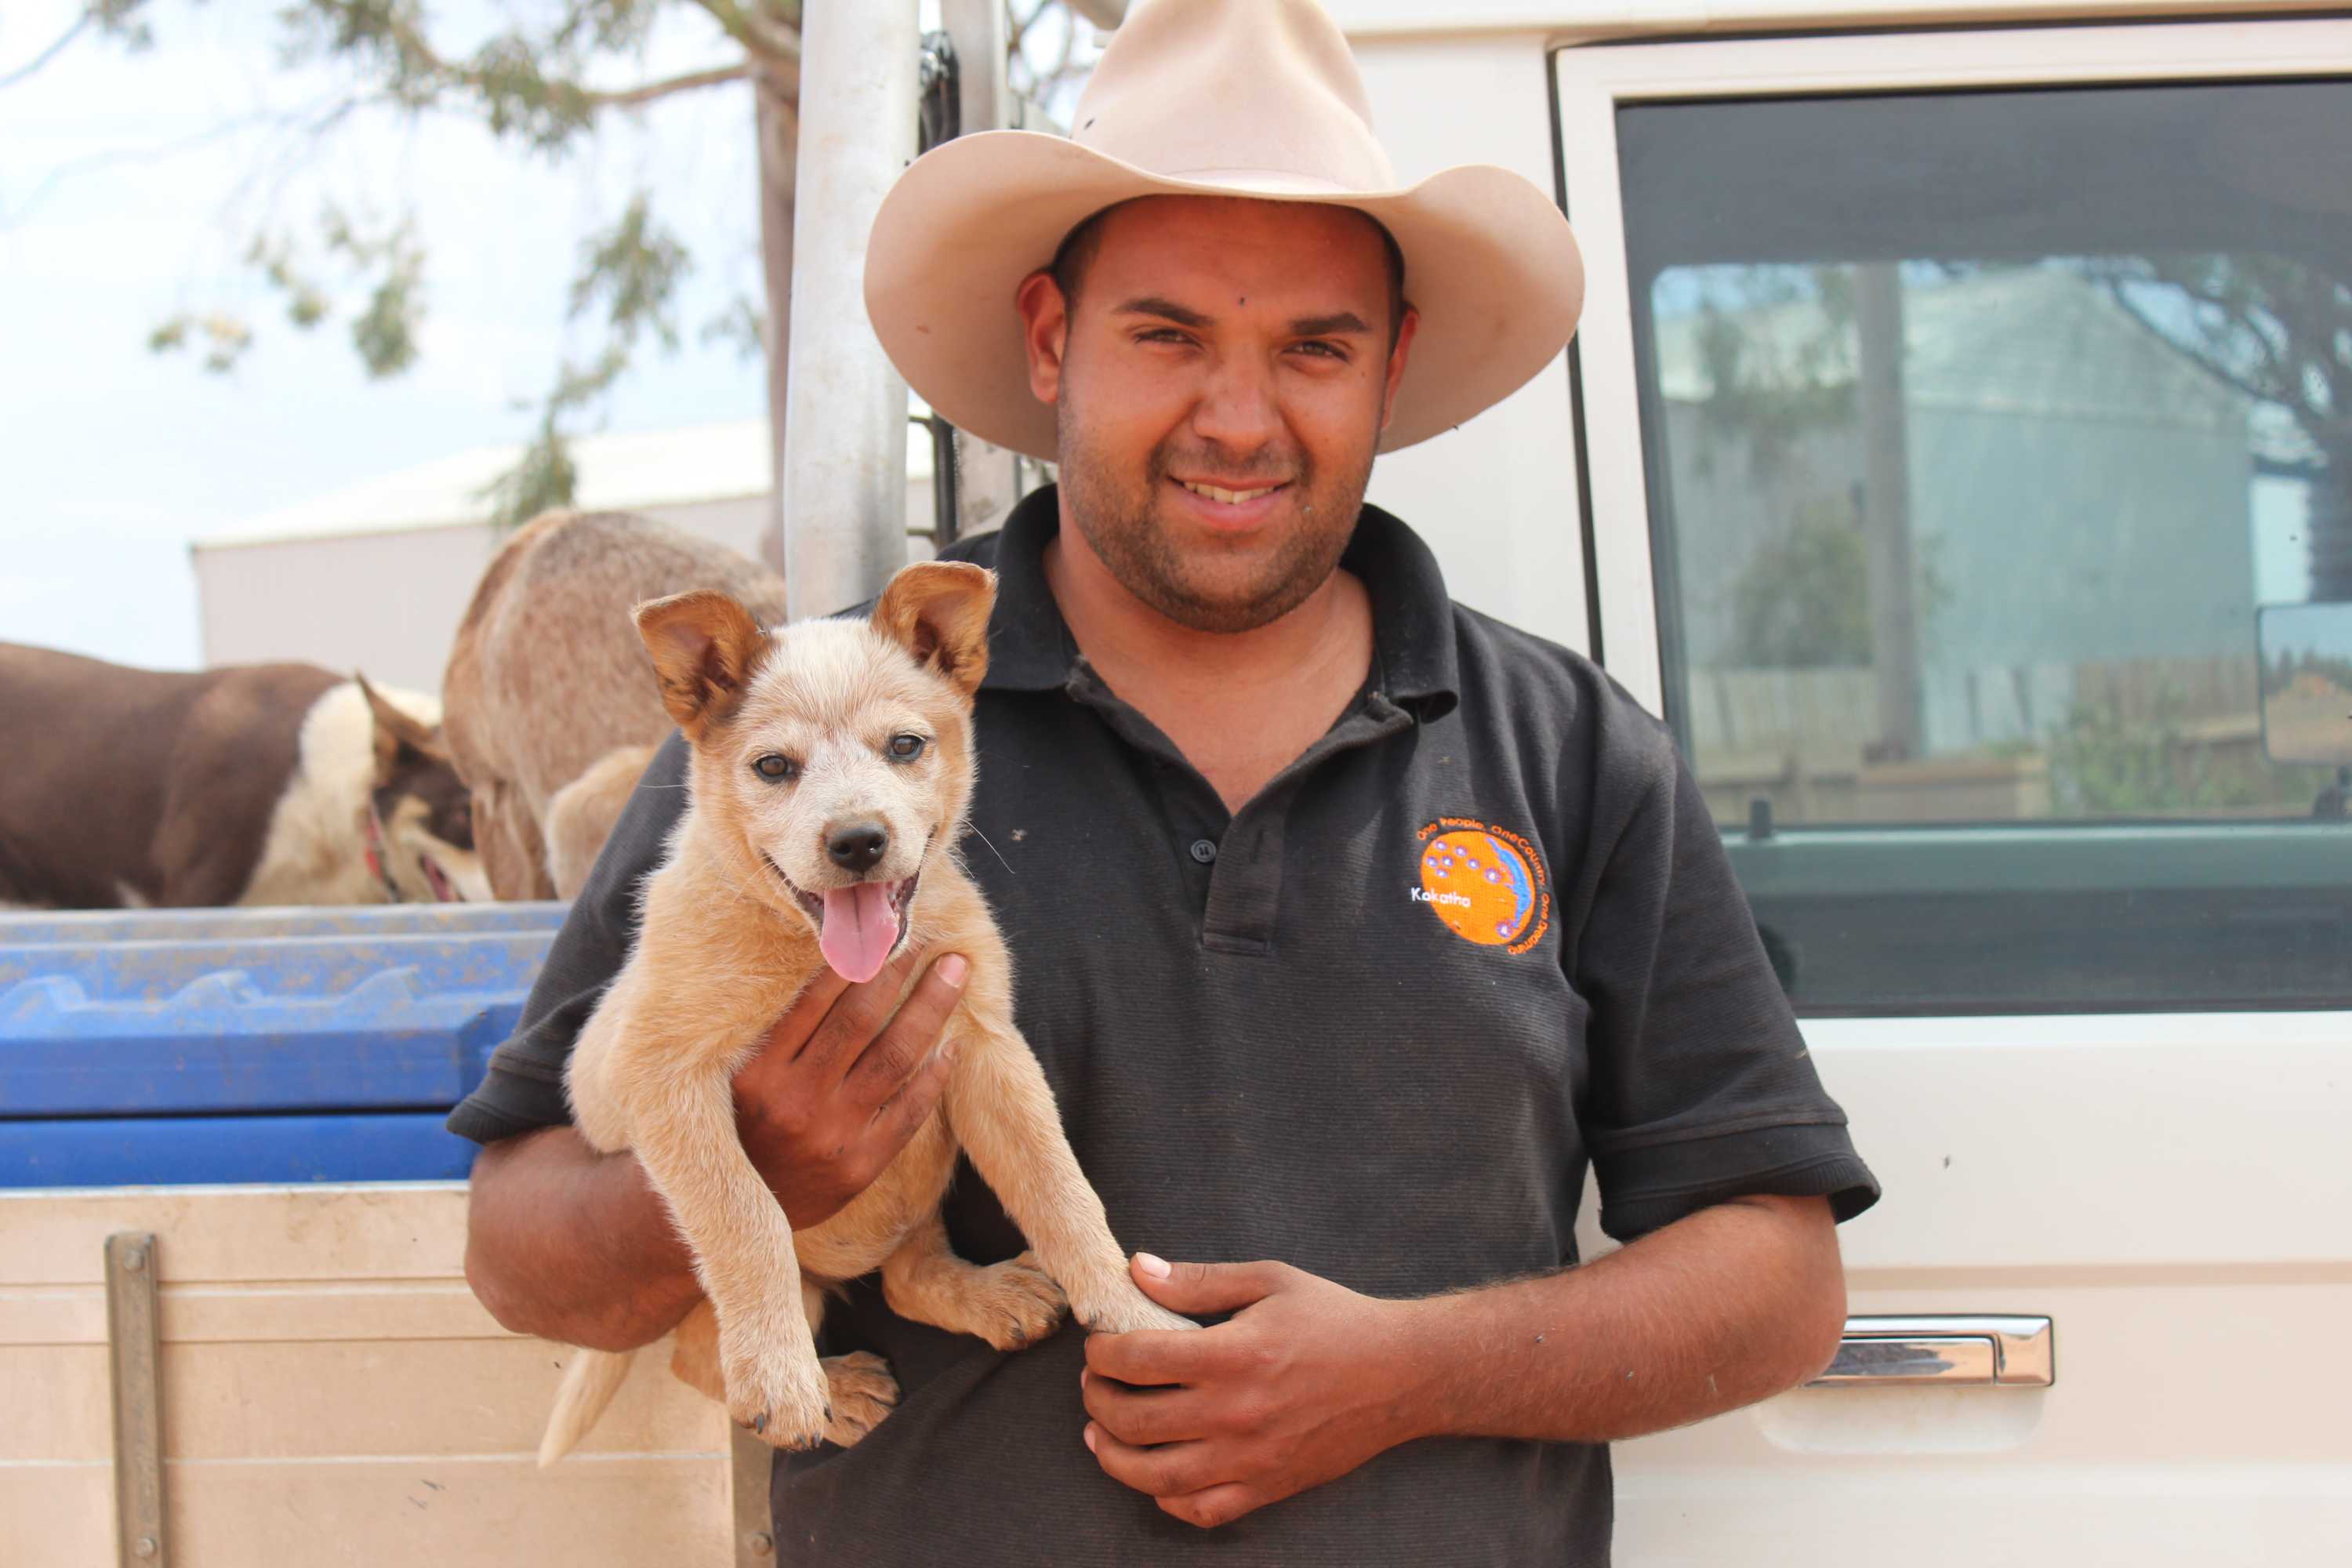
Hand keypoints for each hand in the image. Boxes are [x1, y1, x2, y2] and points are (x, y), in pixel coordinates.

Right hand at [732, 947, 968, 1228]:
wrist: (727, 1215)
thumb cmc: (732, 1129)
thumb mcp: (727, 1078)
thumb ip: (766, 1031)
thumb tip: (823, 959)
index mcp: (756, 1072)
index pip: (814, 999)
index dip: (854, 961)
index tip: (880, 931)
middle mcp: (794, 1101)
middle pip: (861, 1020)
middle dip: (901, 973)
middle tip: (931, 939)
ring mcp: (831, 1137)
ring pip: (895, 1058)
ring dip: (931, 1009)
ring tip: (956, 973)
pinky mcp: (858, 1168)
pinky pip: (908, 1113)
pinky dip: (934, 1076)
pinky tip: (951, 1047)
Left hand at [1080, 1255, 1426, 1528]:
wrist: (1401, 1373)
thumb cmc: (1335, 1319)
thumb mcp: (1269, 1281)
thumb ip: (1199, 1280)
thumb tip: (1136, 1269)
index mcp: (1234, 1354)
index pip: (1137, 1359)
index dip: (1102, 1351)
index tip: (1099, 1343)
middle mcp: (1236, 1413)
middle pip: (1134, 1420)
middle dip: (1098, 1399)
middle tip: (1095, 1382)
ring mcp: (1251, 1459)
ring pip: (1155, 1477)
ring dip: (1113, 1456)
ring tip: (1101, 1433)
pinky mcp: (1268, 1487)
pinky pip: (1201, 1510)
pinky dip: (1165, 1500)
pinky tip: (1154, 1475)